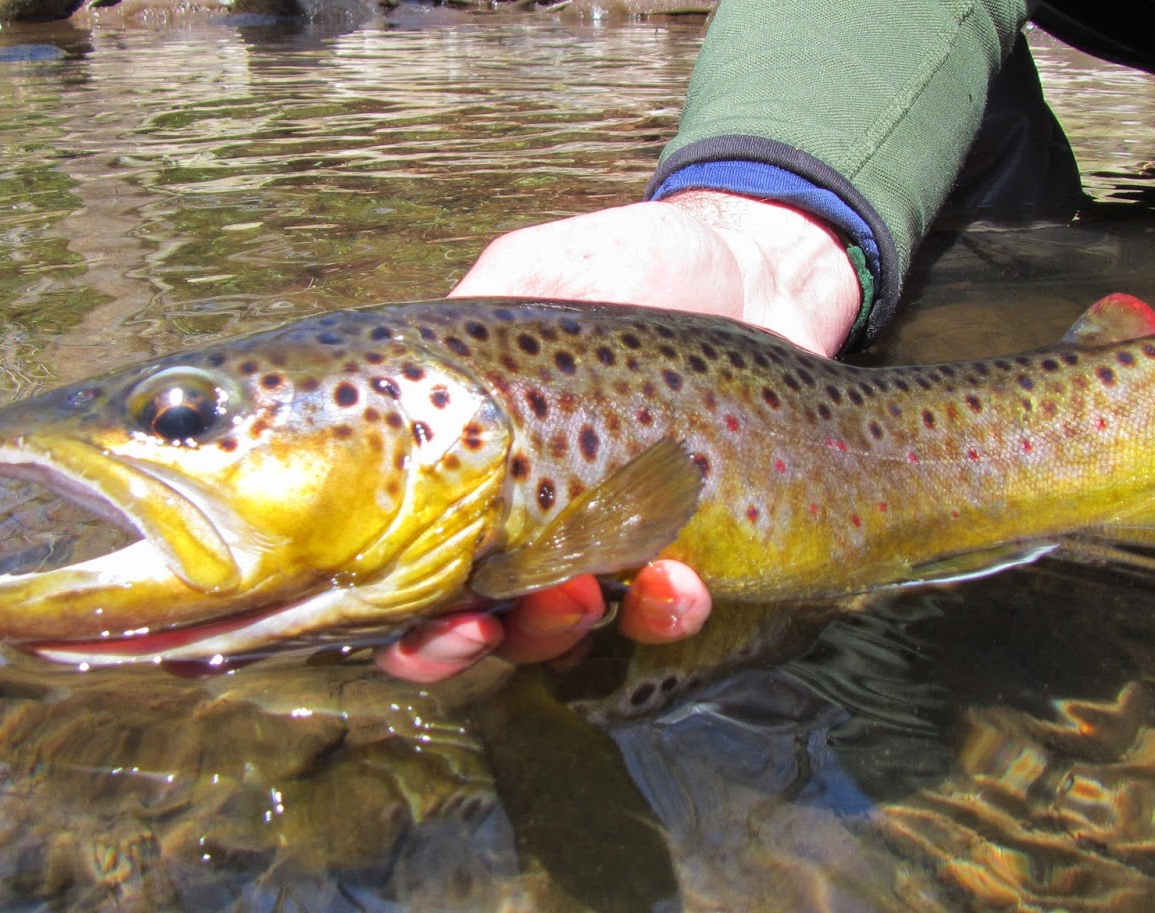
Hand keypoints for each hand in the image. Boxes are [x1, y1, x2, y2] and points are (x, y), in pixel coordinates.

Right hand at [376, 191, 860, 680]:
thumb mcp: (533, 268)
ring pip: (569, 632)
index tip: (429, 620)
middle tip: (492, 625)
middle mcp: (533, 518)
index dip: (408, 622)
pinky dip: (665, 612)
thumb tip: (396, 384)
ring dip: (566, 632)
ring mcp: (613, 539)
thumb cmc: (632, 259)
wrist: (759, 263)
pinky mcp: (693, 548)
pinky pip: (667, 609)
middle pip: (478, 622)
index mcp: (478, 464)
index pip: (416, 569)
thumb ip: (462, 317)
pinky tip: (680, 583)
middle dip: (474, 644)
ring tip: (588, 596)